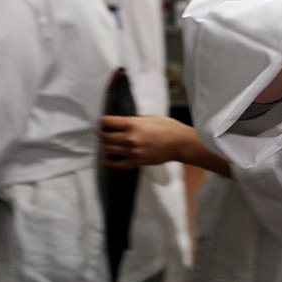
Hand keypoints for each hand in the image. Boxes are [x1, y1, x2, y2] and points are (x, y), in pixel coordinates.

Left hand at [99, 114, 228, 173]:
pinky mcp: (137, 162)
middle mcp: (130, 138)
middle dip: (101, 134)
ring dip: (104, 146)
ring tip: (104, 143)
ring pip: (109, 149)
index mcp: (133, 124)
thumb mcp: (150, 117)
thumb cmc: (168, 127)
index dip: (102, 122)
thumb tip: (124, 123)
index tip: (102, 123)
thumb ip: (135, 120)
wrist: (180, 143)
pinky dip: (109, 161)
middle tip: (101, 133)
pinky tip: (105, 158)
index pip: (108, 122)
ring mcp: (132, 151)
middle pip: (105, 137)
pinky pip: (118, 164)